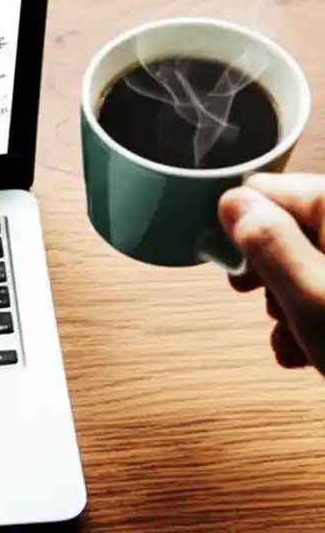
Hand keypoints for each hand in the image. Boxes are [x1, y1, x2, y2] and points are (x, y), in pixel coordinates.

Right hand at [219, 173, 324, 374]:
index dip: (238, 225)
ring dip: (286, 302)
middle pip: (286, 227)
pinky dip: (312, 316)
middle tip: (259, 301)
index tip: (227, 261)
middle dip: (264, 271)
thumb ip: (267, 242)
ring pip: (305, 261)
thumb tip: (230, 202)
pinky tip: (308, 349)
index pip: (267, 189)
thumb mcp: (310, 296)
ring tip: (289, 338)